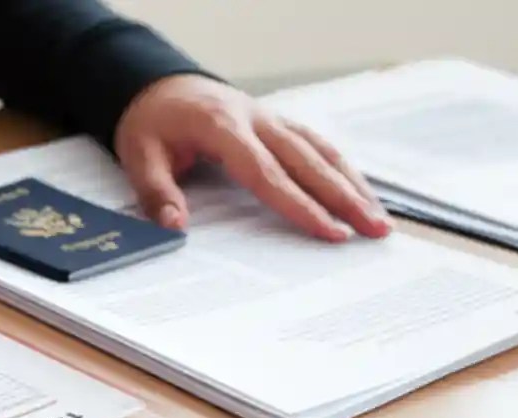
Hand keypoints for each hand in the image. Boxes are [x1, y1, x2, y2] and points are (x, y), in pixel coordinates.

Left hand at [114, 74, 392, 241]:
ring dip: (352, 184)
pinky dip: (341, 169)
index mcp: (223, 127)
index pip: (267, 172)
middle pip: (308, 161)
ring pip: (321, 150)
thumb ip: (157, 192)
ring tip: (378, 219)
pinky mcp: (278, 123)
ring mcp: (272, 118)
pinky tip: (359, 192)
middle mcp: (256, 119)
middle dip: (345, 197)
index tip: (329, 231)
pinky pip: (316, 144)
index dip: (300, 204)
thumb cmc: (151, 123)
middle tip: (374, 229)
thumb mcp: (139, 156)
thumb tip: (175, 227)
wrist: (160, 86)